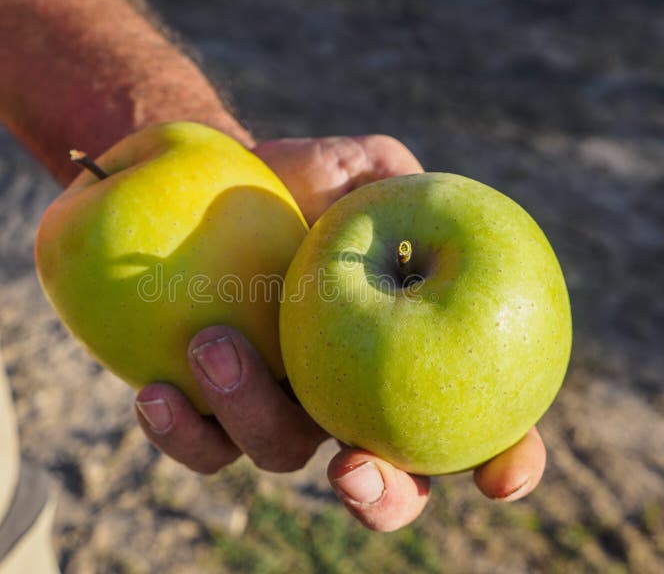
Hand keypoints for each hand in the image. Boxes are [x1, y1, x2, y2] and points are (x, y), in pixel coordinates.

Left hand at [135, 135, 546, 530]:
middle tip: (350, 471)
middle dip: (377, 497)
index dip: (507, 462)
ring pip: (281, 453)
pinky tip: (155, 391)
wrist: (210, 190)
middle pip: (386, 482)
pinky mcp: (214, 411)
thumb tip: (417, 191)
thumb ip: (395, 180)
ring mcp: (282, 409)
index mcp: (408, 355)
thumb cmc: (295, 182)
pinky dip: (179, 432)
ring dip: (251, 415)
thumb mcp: (351, 167)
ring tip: (211, 346)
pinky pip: (202, 446)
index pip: (481, 425)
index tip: (501, 478)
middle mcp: (354, 398)